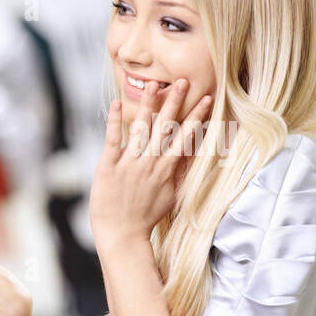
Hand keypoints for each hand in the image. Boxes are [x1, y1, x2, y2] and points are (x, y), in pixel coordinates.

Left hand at [89, 79, 211, 247]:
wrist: (122, 235)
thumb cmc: (145, 219)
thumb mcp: (170, 198)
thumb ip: (177, 176)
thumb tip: (188, 161)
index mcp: (166, 170)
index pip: (185, 137)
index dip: (196, 117)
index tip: (206, 99)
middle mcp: (150, 163)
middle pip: (165, 127)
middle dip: (174, 102)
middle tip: (182, 81)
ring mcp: (129, 163)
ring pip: (141, 129)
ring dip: (148, 105)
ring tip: (154, 84)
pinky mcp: (109, 166)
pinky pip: (113, 140)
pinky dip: (115, 121)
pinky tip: (117, 103)